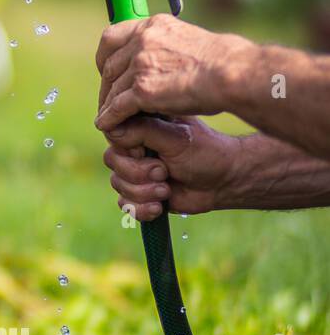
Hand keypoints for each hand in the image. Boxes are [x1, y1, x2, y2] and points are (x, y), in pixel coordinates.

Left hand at [93, 14, 250, 132]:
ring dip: (109, 105)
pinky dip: (110, 118)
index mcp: (153, 26)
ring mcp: (140, 65)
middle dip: (107, 85)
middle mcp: (143, 41)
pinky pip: (117, 107)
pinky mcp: (142, 90)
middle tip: (108, 100)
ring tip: (110, 118)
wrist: (236, 74)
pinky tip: (107, 126)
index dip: (105, 57)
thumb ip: (169, 47)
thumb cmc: (226, 62)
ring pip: (113, 89)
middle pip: (110, 66)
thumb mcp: (192, 41)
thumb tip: (165, 57)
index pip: (112, 37)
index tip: (107, 70)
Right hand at [103, 116, 241, 219]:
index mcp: (142, 125)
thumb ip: (142, 130)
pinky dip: (141, 209)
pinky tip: (159, 207)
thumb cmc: (206, 153)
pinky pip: (124, 204)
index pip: (113, 134)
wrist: (224, 183)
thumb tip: (110, 127)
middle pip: (112, 161)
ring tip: (166, 190)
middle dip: (137, 173)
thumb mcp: (176, 137)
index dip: (127, 149)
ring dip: (143, 192)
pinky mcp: (140, 193)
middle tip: (163, 172)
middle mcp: (136, 146)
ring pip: (118, 184)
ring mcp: (137, 170)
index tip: (146, 152)